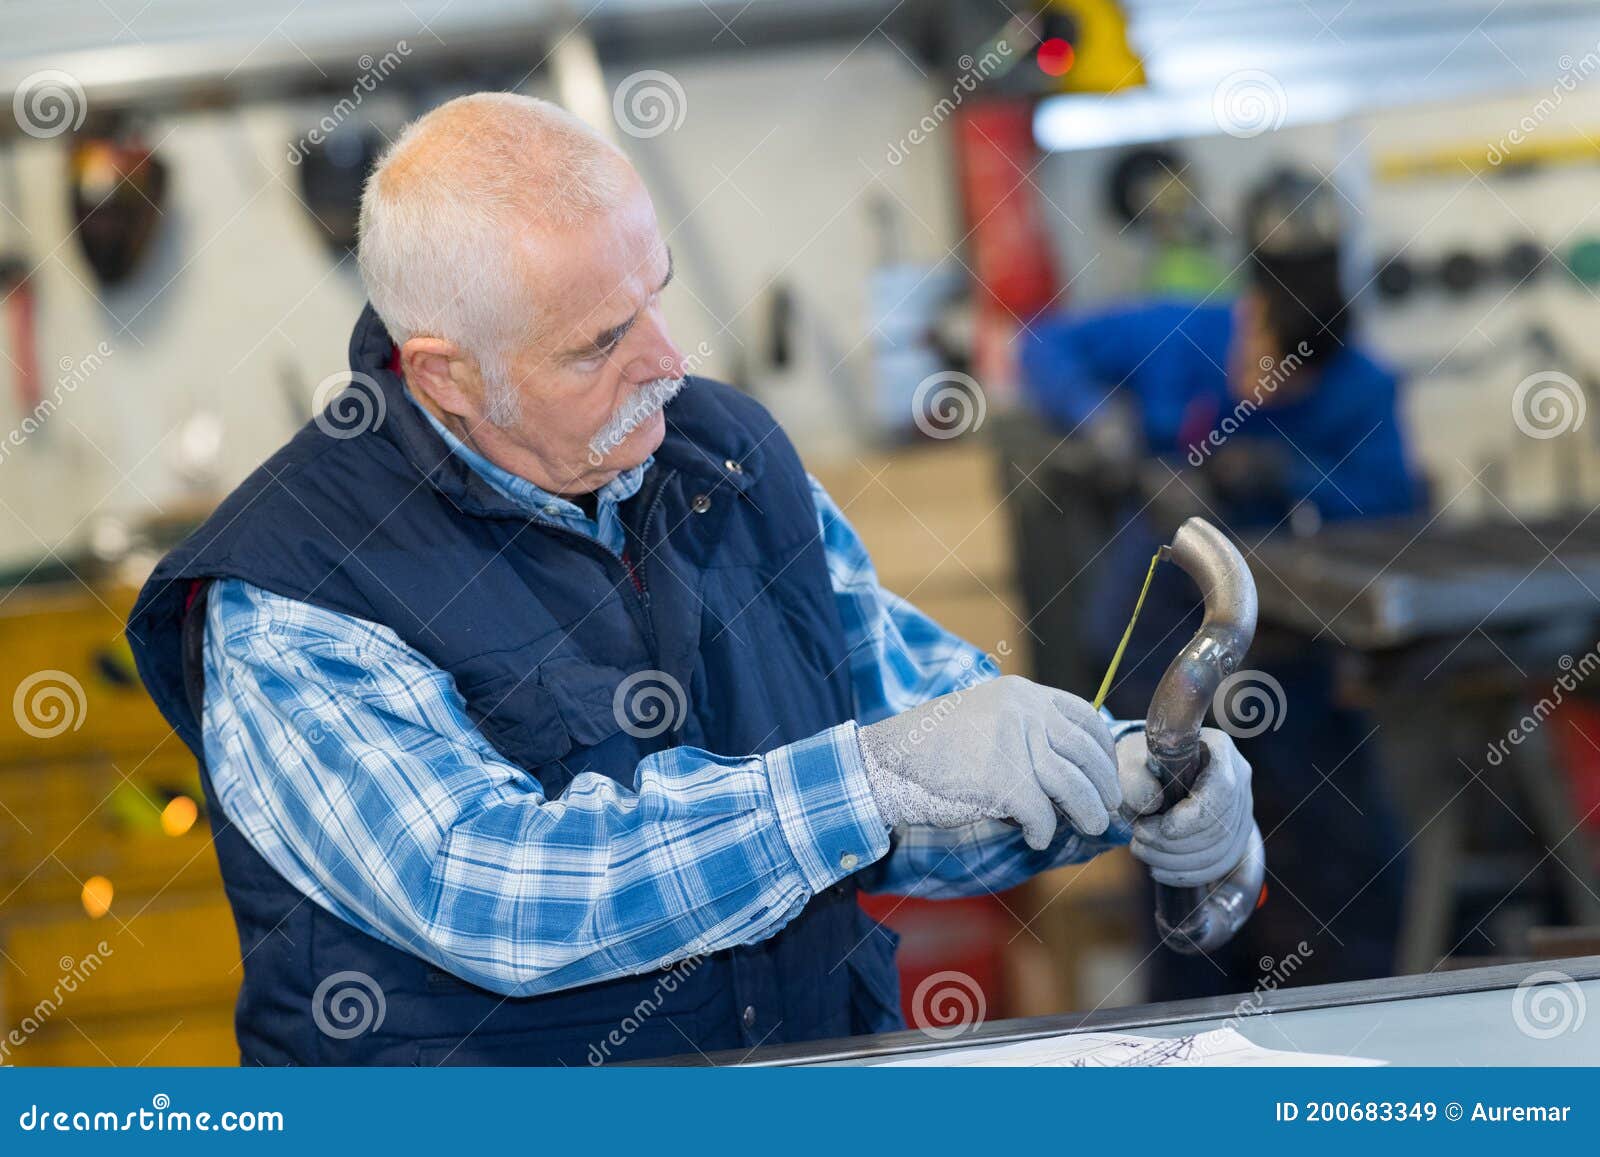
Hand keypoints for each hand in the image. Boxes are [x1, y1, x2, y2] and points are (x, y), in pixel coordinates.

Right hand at [856, 675, 1119, 850]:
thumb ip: (1025, 728)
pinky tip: (1035, 838)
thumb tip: (1073, 767)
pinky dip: (1044, 831)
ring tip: (1090, 827)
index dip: (1103, 749)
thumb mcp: (986, 717)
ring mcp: (1013, 742)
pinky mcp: (1002, 778)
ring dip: (1087, 812)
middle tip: (1108, 807)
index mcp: (1022, 693)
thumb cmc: (935, 746)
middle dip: (1103, 784)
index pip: (1084, 716)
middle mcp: (1023, 711)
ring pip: (1072, 785)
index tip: (1106, 773)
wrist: (890, 759)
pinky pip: (1041, 813)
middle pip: (1084, 752)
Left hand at [1115, 727, 1255, 887]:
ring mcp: (1241, 809)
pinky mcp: (1235, 835)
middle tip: (1139, 836)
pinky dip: (1187, 873)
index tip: (1161, 828)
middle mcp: (1239, 778)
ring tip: (1141, 850)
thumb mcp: (1128, 761)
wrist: (1149, 773)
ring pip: (1221, 850)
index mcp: (1219, 749)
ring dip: (1176, 860)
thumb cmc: (1140, 763)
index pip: (1222, 789)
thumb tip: (1151, 803)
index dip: (1193, 817)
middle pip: (1221, 826)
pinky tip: (1158, 869)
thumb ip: (1134, 778)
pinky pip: (1220, 865)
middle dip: (1176, 842)